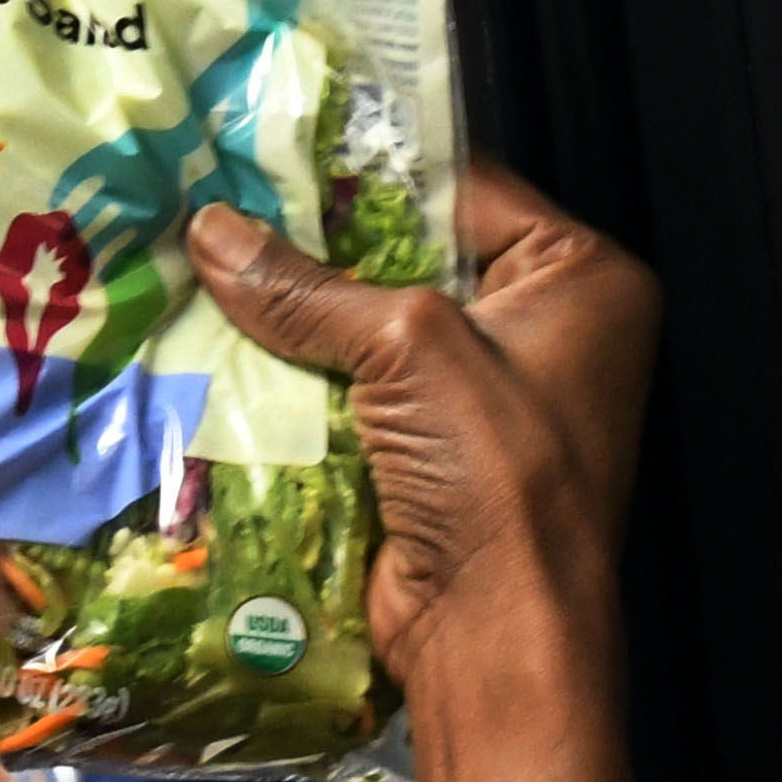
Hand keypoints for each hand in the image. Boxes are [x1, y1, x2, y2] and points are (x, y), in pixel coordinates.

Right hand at [191, 161, 657, 781]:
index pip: (462, 187)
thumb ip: (309, 286)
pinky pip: (351, 391)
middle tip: (219, 204)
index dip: (366, 167)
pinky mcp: (428, 452)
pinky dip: (294, 379)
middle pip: (407, 256)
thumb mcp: (408, 349)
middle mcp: (544, 329)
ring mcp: (483, 396)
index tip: (269, 144)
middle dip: (316, 245)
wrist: (496, 637)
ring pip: (368, 327)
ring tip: (201, 265)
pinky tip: (218, 347)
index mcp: (581, 279)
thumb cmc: (500, 482)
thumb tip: (216, 231)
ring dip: (294, 316)